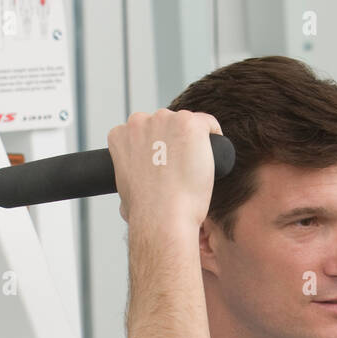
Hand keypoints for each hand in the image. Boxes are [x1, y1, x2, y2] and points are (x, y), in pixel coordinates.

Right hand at [107, 107, 223, 228]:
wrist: (163, 217)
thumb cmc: (146, 214)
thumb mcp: (125, 197)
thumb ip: (128, 186)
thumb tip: (130, 201)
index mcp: (121, 135)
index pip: (144, 131)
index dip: (157, 148)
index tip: (166, 163)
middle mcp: (139, 122)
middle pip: (165, 124)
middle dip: (174, 142)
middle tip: (183, 168)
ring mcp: (165, 120)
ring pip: (185, 124)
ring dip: (192, 141)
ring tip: (196, 167)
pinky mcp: (189, 124)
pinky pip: (208, 123)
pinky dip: (213, 136)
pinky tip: (216, 153)